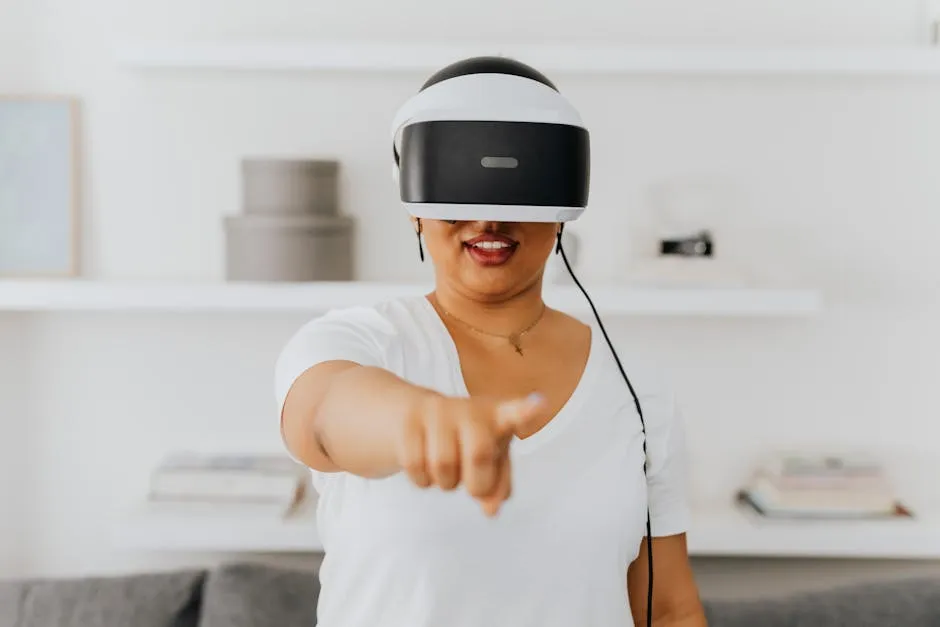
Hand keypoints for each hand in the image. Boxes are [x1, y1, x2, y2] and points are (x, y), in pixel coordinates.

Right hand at [397, 392, 546, 515]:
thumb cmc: (464, 442)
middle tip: (474, 486)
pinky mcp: (410, 419)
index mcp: (498, 418)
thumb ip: (498, 486)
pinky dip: (422, 480)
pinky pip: (416, 466)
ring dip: (446, 483)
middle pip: (479, 454)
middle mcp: (470, 409)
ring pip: (443, 465)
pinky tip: (425, 468)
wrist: (414, 417)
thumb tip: (491, 510)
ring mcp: (438, 410)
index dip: (525, 412)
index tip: (539, 405)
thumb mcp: (488, 461)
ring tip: (447, 471)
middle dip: (477, 483)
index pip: (514, 413)